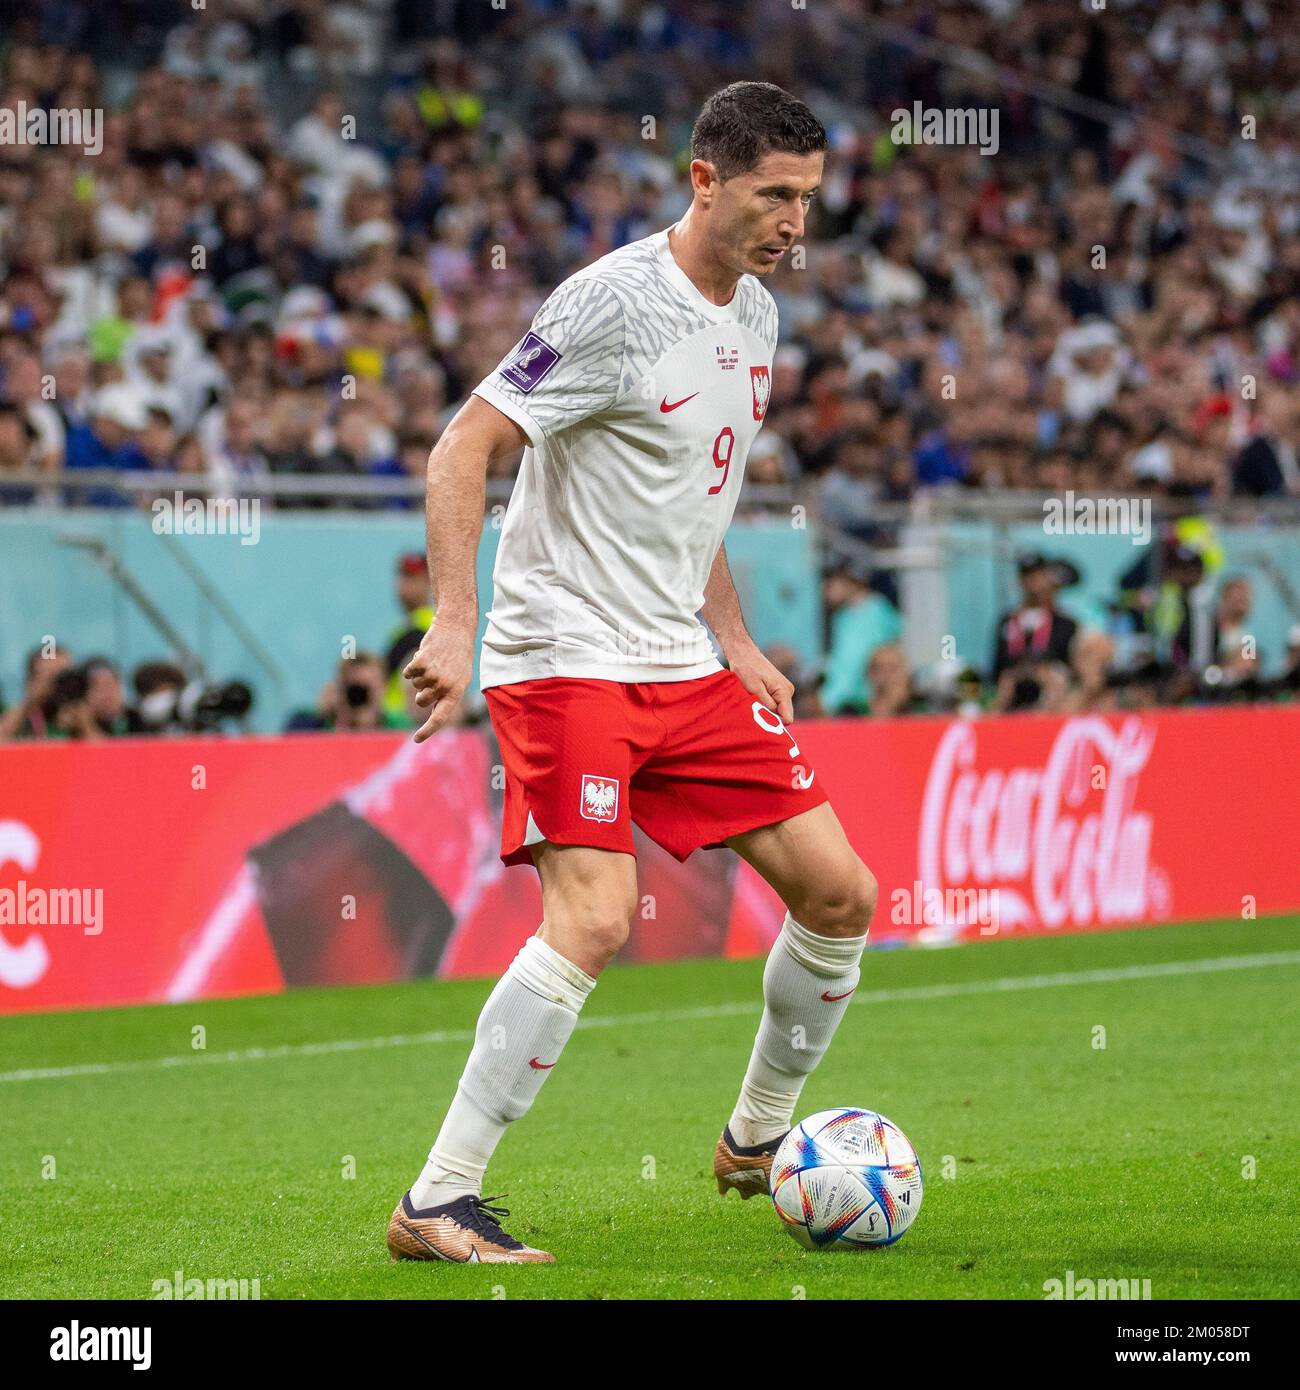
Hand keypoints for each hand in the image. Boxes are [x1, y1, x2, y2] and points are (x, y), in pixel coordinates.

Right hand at [403, 618, 474, 742]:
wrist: (455, 628)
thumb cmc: (458, 654)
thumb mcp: (460, 677)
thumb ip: (447, 696)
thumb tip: (433, 714)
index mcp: (456, 692)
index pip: (439, 717)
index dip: (428, 730)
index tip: (417, 739)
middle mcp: (444, 686)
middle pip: (421, 702)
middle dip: (421, 693)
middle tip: (432, 677)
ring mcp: (432, 674)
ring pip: (414, 685)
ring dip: (419, 675)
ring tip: (434, 662)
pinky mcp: (421, 663)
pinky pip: (407, 673)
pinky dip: (412, 666)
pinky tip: (424, 656)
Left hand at [727, 640, 793, 723]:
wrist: (744, 653)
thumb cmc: (746, 669)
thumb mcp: (754, 689)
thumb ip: (766, 705)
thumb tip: (776, 720)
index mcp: (784, 691)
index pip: (787, 718)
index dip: (774, 724)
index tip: (760, 720)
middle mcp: (788, 691)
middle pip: (782, 716)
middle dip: (769, 717)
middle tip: (753, 708)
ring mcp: (784, 690)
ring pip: (777, 711)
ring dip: (765, 710)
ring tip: (753, 699)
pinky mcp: (778, 690)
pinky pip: (774, 705)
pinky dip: (764, 705)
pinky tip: (755, 696)